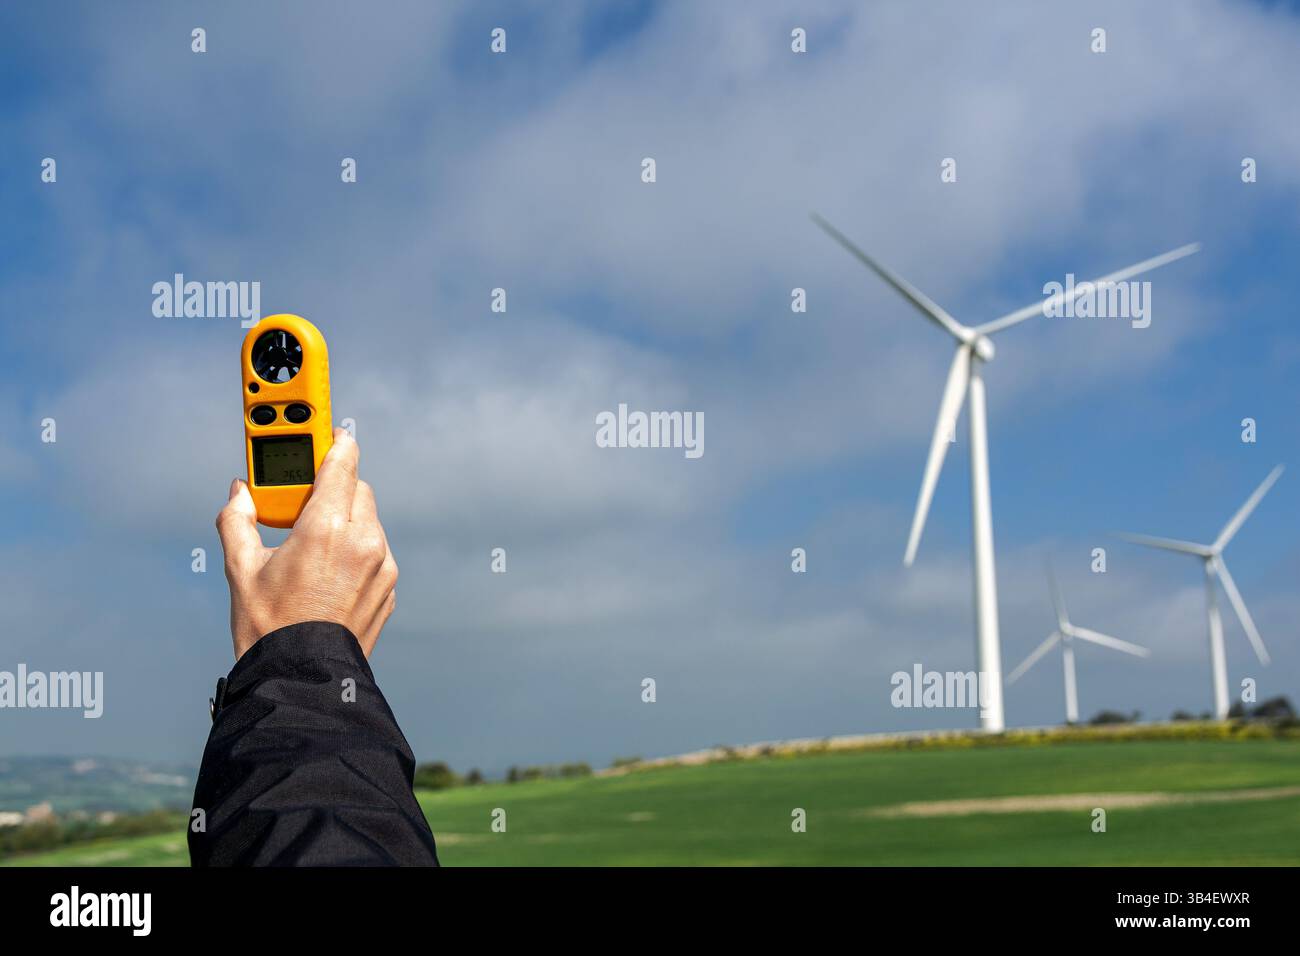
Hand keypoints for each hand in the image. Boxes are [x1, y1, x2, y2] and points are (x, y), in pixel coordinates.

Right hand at [216, 429, 397, 659]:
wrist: (303, 679)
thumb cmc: (268, 628)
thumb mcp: (241, 570)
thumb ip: (237, 521)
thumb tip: (238, 492)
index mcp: (327, 528)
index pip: (342, 463)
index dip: (335, 443)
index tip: (329, 432)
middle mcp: (364, 541)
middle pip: (357, 489)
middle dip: (334, 488)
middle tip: (303, 502)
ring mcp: (382, 566)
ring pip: (369, 520)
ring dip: (347, 520)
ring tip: (312, 546)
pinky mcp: (390, 588)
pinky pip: (377, 552)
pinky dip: (358, 550)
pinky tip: (330, 572)